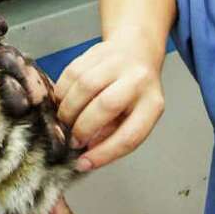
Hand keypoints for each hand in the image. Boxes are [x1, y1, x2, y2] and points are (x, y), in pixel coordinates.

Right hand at [52, 36, 164, 171]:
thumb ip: (113, 136)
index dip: (103, 154)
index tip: (84, 163)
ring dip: (68, 109)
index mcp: (152, 104)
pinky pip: (72, 72)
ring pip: (84, 86)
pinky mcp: (97, 50)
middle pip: (106, 106)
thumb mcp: (135, 116)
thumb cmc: (135, 92)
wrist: (136, 50)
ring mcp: (118, 62)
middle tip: (73, 139)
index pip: (129, 136)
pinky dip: (62, 92)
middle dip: (83, 127)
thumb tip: (86, 156)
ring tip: (65, 121)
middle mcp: (138, 80)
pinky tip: (62, 102)